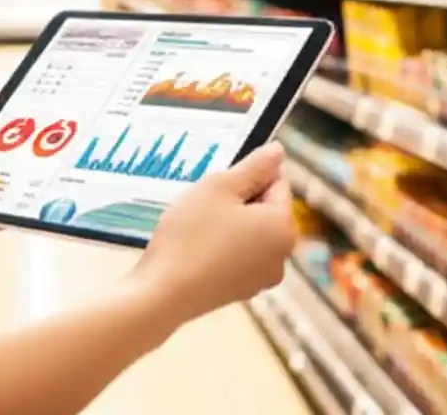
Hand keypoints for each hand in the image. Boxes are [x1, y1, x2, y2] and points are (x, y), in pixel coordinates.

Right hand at [132, 142, 294, 323]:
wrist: (161, 294)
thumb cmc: (190, 235)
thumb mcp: (219, 187)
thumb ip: (254, 167)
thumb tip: (279, 151)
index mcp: (284, 227)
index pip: (276, 183)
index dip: (246, 177)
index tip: (218, 187)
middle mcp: (282, 256)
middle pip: (265, 210)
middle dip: (238, 202)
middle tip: (205, 207)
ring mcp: (262, 278)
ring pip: (249, 233)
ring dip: (228, 224)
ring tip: (198, 229)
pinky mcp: (241, 292)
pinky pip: (237, 256)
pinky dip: (221, 248)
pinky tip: (196, 250)